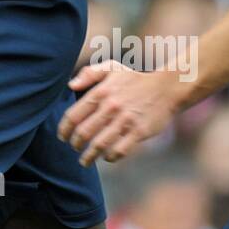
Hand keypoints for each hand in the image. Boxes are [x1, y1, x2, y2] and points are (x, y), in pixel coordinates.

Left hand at [59, 62, 178, 165]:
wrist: (166, 88)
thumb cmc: (135, 79)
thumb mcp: (112, 68)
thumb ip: (89, 74)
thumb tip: (70, 85)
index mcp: (101, 92)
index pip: (74, 115)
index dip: (64, 129)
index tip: (62, 137)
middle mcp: (110, 106)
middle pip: (83, 132)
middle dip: (75, 144)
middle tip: (74, 148)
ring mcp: (125, 120)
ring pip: (99, 144)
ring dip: (89, 156)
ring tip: (85, 161)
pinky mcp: (138, 132)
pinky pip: (119, 150)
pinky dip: (109, 157)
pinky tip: (106, 158)